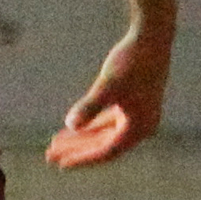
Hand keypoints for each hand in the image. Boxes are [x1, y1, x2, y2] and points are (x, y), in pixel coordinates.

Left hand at [46, 28, 171, 168]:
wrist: (151, 36)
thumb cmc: (131, 61)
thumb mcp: (107, 85)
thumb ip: (89, 106)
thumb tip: (71, 125)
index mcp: (139, 128)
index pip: (106, 151)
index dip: (82, 158)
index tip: (59, 163)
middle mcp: (141, 126)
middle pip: (103, 144)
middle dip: (76, 149)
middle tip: (48, 155)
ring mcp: (137, 114)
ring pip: (103, 132)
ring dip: (80, 137)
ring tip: (55, 142)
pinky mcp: (133, 101)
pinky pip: (107, 119)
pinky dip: (90, 123)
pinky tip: (74, 126)